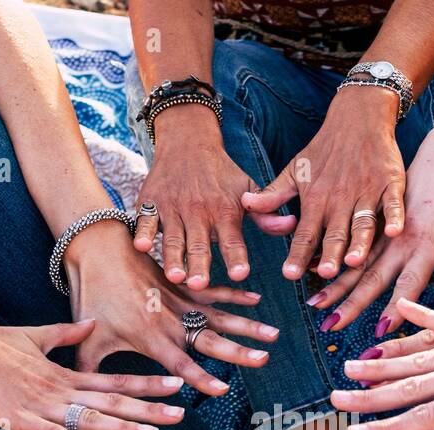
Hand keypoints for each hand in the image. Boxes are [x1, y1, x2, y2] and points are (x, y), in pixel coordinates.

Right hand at [0, 317, 187, 429]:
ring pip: (91, 417)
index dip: (148, 384)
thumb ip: (66, 336)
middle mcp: (60, 390)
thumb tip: (91, 323)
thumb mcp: (34, 336)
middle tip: (182, 413)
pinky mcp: (18, 419)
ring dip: (123, 426)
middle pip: (113, 400)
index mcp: (66, 374)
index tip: (176, 386)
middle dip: (149, 408)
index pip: (116, 379)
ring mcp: (41, 405)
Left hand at [68, 229, 280, 395]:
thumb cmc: (90, 296)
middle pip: (211, 340)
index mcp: (150, 337)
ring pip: (220, 316)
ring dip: (247, 325)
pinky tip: (257, 301)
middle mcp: (171, 321)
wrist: (96, 250)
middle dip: (238, 351)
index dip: (201, 378)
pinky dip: (235, 295)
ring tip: (273, 335)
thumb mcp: (88, 339)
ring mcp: (180, 301)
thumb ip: (90, 371)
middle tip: (263, 359)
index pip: (181, 365)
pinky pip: (213, 291)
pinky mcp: (182, 284)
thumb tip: (84, 403)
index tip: (222, 390)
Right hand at [133, 115, 295, 286]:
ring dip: (173, 258)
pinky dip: (143, 233)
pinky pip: (145, 220)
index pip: (232, 238)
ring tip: (175, 277)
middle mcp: (198, 211)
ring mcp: (173, 207)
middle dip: (200, 264)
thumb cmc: (221, 174)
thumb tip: (291, 225)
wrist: (188, 140)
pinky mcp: (150, 202)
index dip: (236, 255)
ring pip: (173, 237)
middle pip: (200, 244)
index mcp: (224, 210)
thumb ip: (266, 213)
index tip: (241, 273)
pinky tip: (141, 247)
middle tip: (200, 285)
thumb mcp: (248, 188)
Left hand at [243, 87, 406, 284]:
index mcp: (316, 200)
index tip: (290, 274)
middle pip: (334, 233)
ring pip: (363, 223)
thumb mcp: (295, 170)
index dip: (297, 254)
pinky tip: (396, 232)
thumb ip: (273, 194)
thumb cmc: (324, 149)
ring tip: (354, 262)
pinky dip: (396, 217)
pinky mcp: (391, 183)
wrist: (359, 116)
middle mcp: (340, 199)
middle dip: (330, 254)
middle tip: (324, 273)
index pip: (304, 233)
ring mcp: (367, 192)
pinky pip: (394, 203)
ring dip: (359, 243)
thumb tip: (245, 204)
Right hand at [306, 125, 433, 332]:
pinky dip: (334, 260)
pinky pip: (352, 245)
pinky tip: (315, 273)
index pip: (411, 282)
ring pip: (356, 263)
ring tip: (315, 305)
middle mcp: (401, 240)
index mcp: (427, 243)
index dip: (397, 308)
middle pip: (373, 277)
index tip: (381, 330)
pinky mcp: (378, 222)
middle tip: (329, 325)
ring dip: (335, 285)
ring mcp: (386, 231)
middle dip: (350, 303)